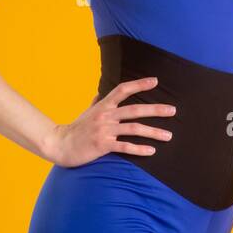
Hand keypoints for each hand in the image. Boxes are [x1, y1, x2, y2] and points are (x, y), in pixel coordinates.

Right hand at [45, 76, 174, 166]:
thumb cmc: (76, 128)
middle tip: (173, 110)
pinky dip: (139, 149)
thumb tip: (100, 94)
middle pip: (134, 110)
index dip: (139, 84)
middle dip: (156, 109)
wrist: (59, 144)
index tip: (155, 81)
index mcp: (103, 106)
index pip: (123, 90)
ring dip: (153, 132)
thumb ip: (97, 103)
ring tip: (168, 136)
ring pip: (133, 129)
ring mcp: (104, 130)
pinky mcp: (102, 145)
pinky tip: (151, 151)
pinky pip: (125, 146)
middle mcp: (105, 116)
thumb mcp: (87, 112)